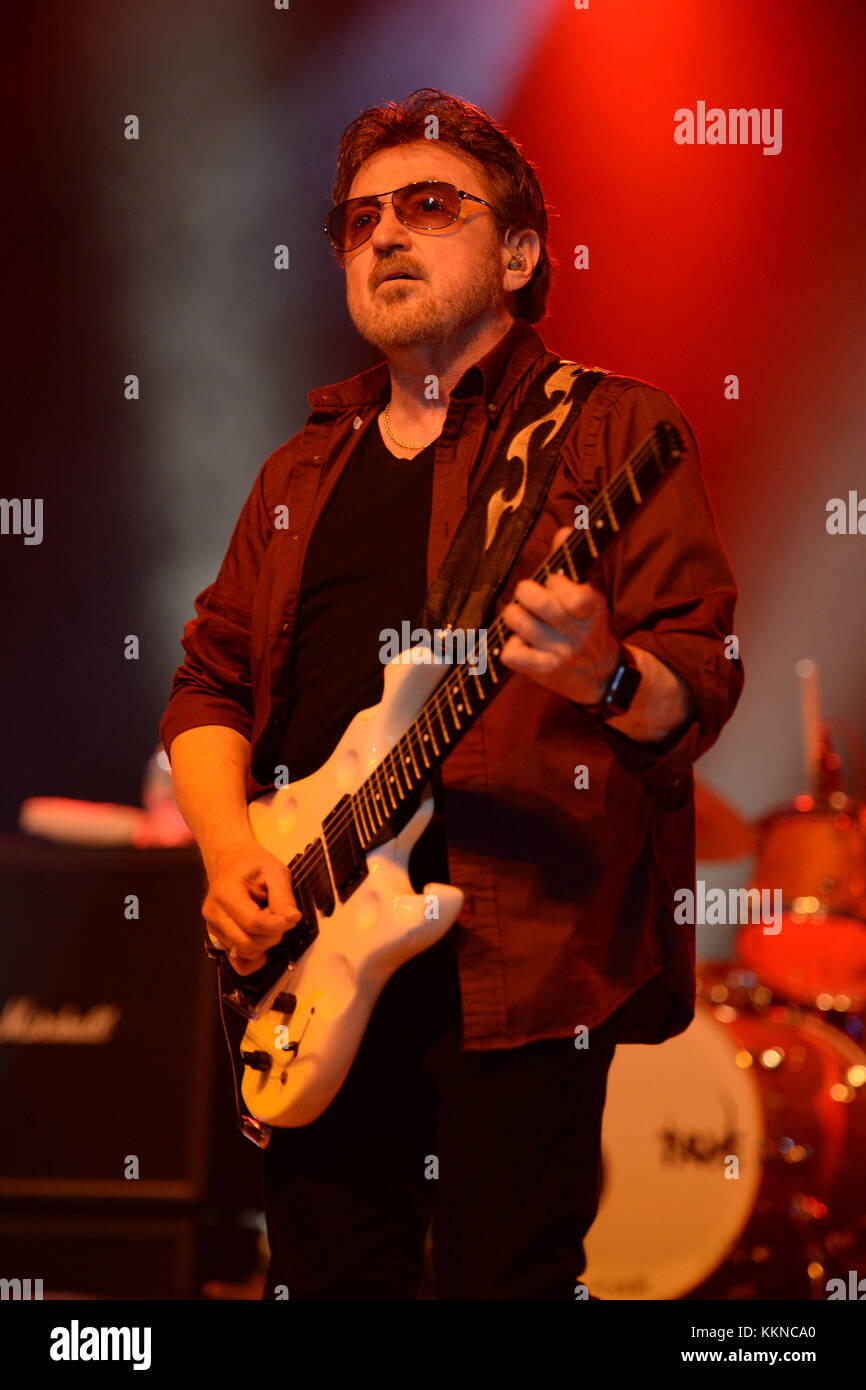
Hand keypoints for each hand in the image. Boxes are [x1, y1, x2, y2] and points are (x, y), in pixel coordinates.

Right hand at [202, 842, 300, 975]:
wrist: (230, 860)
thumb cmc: (250, 863)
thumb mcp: (274, 871)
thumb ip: (283, 896)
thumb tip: (291, 919)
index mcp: (225, 892)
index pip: (252, 922)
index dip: (277, 925)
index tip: (292, 918)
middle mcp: (214, 912)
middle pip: (247, 942)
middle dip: (272, 936)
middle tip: (282, 920)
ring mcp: (213, 926)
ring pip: (244, 952)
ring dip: (265, 943)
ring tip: (269, 921)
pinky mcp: (218, 936)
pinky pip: (236, 960)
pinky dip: (253, 959)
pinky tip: (264, 947)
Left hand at [499, 527, 619, 704]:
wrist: (602, 675)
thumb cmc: (588, 625)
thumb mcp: (590, 593)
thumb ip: (572, 561)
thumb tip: (563, 530)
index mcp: (591, 607)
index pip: (566, 587)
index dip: (555, 581)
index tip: (556, 584)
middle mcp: (577, 631)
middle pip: (534, 599)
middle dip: (525, 591)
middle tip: (529, 596)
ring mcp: (560, 653)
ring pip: (516, 621)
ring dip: (515, 616)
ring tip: (525, 620)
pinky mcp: (544, 672)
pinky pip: (511, 652)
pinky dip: (512, 646)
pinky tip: (524, 645)